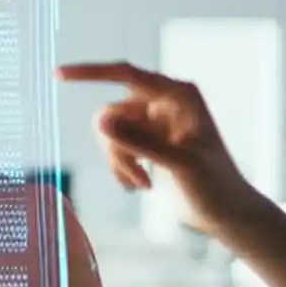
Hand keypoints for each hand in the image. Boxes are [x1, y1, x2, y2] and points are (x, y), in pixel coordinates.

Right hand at [57, 61, 261, 229]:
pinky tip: (141, 185)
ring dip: (119, 162)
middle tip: (137, 176)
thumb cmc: (214, 186)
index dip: (91, 72)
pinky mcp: (146, 141)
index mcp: (179, 95)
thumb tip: (99, 122)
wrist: (226, 213)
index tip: (59, 75)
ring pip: (110, 132)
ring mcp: (153, 121)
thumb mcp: (178, 164)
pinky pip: (115, 146)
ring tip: (141, 185)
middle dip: (117, 148)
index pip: (127, 75)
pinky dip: (121, 167)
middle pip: (112, 112)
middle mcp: (164, 102)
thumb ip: (139, 142)